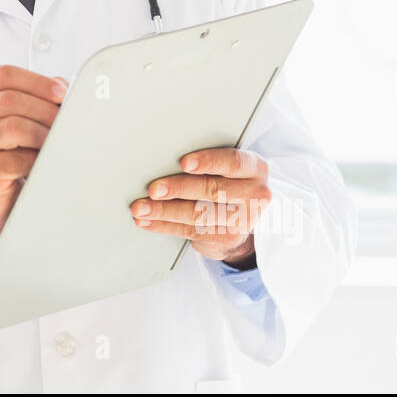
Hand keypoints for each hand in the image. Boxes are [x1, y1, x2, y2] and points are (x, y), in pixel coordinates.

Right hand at [0, 65, 67, 270]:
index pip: (2, 76)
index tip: (60, 91)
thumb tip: (63, 90)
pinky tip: (43, 162)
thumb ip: (34, 102)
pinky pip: (16, 158)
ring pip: (13, 126)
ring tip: (57, 141)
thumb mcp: (18, 125)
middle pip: (9, 99)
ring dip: (43, 133)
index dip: (36, 80)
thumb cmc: (6, 161)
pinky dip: (37, 159)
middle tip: (65, 120)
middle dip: (45, 108)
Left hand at [129, 148, 270, 266]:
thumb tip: (165, 158)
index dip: (208, 162)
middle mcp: (254, 194)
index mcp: (255, 168)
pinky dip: (164, 225)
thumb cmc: (229, 184)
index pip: (233, 162)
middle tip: (154, 189)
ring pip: (197, 213)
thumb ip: (208, 162)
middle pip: (211, 189)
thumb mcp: (228, 168)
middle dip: (178, 188)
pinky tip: (148, 221)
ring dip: (164, 211)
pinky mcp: (226, 238)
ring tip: (141, 208)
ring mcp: (242, 220)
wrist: (243, 219)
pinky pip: (189, 231)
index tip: (184, 163)